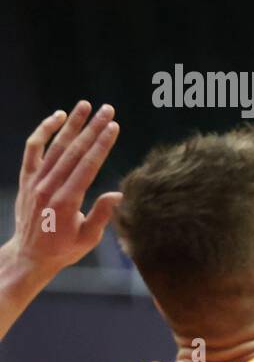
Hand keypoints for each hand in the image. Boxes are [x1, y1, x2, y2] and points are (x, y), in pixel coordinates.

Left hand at [8, 102, 121, 279]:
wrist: (29, 255)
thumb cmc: (64, 249)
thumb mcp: (89, 238)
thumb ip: (102, 215)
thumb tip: (118, 194)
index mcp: (66, 202)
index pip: (87, 166)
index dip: (101, 145)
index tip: (114, 127)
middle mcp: (48, 188)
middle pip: (73, 151)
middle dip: (92, 128)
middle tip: (108, 110)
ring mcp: (35, 182)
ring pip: (55, 146)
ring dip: (71, 124)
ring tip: (85, 105)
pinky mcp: (26, 179)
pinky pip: (33, 150)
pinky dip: (43, 131)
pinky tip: (57, 118)